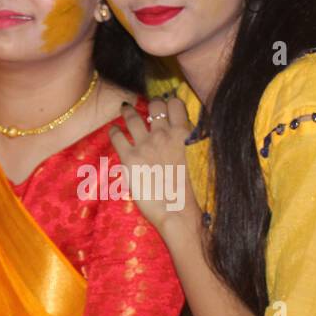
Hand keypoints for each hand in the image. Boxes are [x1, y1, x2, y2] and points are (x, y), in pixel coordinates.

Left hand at [107, 97, 195, 231]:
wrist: (179, 212)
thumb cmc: (195, 192)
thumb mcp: (202, 160)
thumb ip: (194, 143)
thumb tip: (193, 135)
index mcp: (183, 133)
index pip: (175, 103)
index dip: (171, 104)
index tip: (168, 107)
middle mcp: (163, 134)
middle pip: (155, 105)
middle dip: (152, 105)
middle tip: (150, 110)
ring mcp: (145, 145)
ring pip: (132, 116)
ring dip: (128, 111)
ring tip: (125, 108)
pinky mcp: (129, 158)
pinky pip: (117, 136)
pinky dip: (114, 131)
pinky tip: (113, 130)